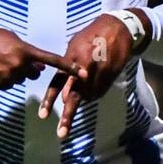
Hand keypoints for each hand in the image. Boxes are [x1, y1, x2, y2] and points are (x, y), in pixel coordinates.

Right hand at [0, 25, 83, 90]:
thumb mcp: (11, 38)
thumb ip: (28, 52)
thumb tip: (40, 67)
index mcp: (25, 52)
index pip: (52, 61)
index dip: (69, 68)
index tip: (84, 74)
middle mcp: (19, 66)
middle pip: (34, 74)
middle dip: (30, 69)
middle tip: (15, 59)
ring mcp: (9, 78)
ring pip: (20, 80)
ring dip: (15, 73)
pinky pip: (9, 85)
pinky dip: (4, 79)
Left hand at [39, 10, 150, 138]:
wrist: (119, 30)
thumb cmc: (92, 36)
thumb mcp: (75, 46)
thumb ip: (68, 69)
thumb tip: (65, 95)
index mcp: (72, 59)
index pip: (58, 83)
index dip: (49, 100)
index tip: (43, 116)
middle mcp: (84, 69)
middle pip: (74, 96)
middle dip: (67, 116)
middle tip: (61, 133)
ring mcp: (99, 75)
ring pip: (87, 96)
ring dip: (84, 96)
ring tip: (89, 79)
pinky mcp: (110, 78)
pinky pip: (98, 93)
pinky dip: (94, 92)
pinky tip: (97, 79)